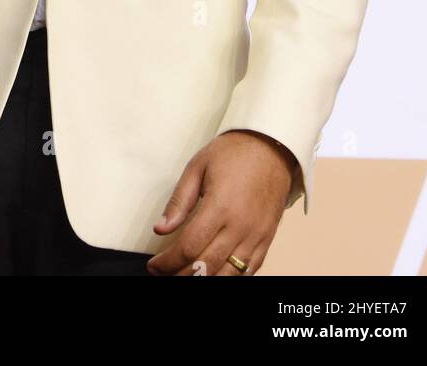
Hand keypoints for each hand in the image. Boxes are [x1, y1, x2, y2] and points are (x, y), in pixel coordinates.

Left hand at [145, 130, 296, 275]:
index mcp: (220, 206)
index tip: (154, 265)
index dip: (168, 262)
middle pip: (206, 267)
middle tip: (164, 273)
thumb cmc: (234, 153)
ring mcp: (256, 236)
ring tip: (185, 276)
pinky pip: (249, 271)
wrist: (272, 147)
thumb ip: (179, 201)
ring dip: (204, 280)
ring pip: (228, 274)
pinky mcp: (267, 239)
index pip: (189, 247)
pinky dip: (230, 278)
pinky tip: (214, 275)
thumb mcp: (198, 166)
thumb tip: (161, 228)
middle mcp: (240, 226)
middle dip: (180, 275)